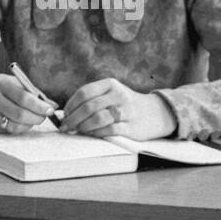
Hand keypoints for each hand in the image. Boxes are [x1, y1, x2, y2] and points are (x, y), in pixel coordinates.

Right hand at [0, 72, 53, 134]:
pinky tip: (18, 122)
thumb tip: (53, 105)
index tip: (49, 109)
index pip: (23, 97)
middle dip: (37, 118)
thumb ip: (31, 92)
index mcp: (0, 83)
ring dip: (28, 125)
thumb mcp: (9, 81)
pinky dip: (17, 128)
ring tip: (31, 119)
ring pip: (14, 127)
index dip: (39, 106)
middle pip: (20, 114)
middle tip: (44, 116)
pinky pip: (6, 132)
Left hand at [60, 78, 176, 139]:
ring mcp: (127, 110)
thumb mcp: (111, 94)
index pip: (84, 92)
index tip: (64, 115)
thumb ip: (93, 100)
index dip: (71, 105)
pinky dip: (96, 133)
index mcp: (110, 84)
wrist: (156, 113)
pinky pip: (110, 130)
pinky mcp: (132, 126)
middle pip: (89, 106)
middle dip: (73, 118)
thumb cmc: (125, 104)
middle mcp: (119, 95)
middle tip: (65, 127)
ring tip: (77, 131)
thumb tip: (67, 113)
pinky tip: (91, 134)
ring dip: (83, 127)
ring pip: (98, 118)